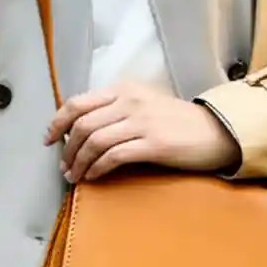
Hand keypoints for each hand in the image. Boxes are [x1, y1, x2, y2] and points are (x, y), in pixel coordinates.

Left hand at [45, 83, 241, 182]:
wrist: (216, 132)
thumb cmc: (178, 122)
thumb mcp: (145, 104)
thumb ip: (116, 109)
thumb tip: (83, 129)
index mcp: (124, 89)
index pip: (77, 102)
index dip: (57, 122)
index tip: (49, 139)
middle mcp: (130, 101)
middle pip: (82, 124)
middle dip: (66, 149)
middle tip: (64, 166)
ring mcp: (142, 122)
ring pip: (94, 141)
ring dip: (78, 163)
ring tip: (75, 176)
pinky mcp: (153, 144)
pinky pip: (114, 156)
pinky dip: (97, 169)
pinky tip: (94, 177)